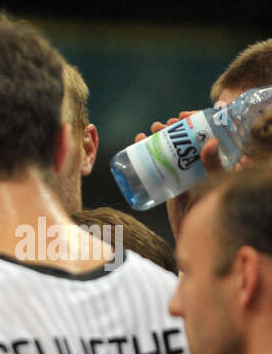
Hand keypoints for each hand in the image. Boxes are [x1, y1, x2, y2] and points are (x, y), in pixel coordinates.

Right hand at [134, 112, 220, 235]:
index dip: (195, 120)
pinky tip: (137, 145)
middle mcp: (200, 165)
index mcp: (216, 161)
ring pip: (171, 150)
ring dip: (158, 138)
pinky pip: (160, 165)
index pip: (206, 132)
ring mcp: (184, 174)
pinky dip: (148, 153)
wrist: (195, 236)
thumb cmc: (212, 212)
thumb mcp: (216, 185)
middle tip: (162, 125)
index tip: (183, 116)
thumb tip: (211, 143)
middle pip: (186, 139)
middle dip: (172, 128)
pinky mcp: (170, 184)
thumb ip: (215, 166)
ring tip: (147, 132)